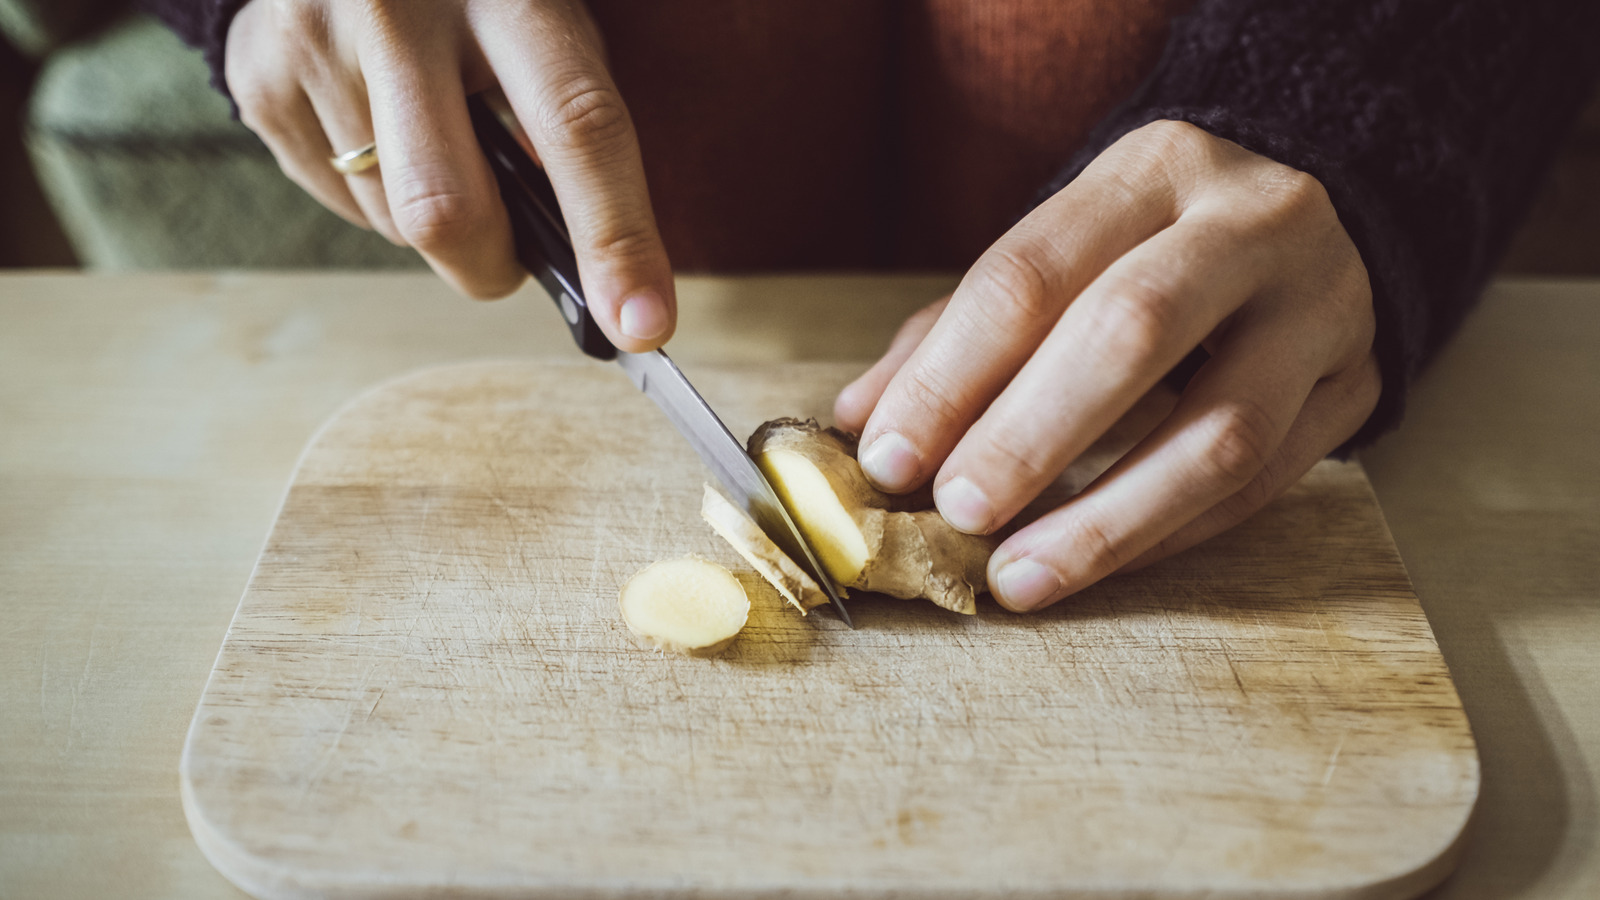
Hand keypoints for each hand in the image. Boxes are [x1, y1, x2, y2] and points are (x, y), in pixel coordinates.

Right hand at [225, 0, 674, 349]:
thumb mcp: (542, 28)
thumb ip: (571, 130)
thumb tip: (598, 274)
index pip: (576, 128)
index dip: (616, 238)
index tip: (641, 326)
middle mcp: (398, 9)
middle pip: (448, 210)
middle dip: (493, 266)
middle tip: (513, 254)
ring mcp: (314, 40)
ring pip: (395, 223)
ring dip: (436, 224)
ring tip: (436, 142)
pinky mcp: (257, 78)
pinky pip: (342, 206)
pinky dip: (380, 197)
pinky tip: (382, 127)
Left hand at [835, 120, 1380, 611]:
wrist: (1306, 225)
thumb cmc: (1147, 247)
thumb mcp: (1058, 253)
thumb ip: (955, 333)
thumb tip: (860, 421)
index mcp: (1153, 169)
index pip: (1031, 273)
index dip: (951, 375)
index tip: (889, 457)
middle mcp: (1251, 223)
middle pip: (1132, 330)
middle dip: (1030, 435)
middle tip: (956, 511)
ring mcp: (1322, 306)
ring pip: (1220, 429)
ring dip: (1107, 518)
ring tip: (1018, 576)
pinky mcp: (1356, 386)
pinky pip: (1262, 485)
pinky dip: (1165, 536)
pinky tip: (1093, 565)